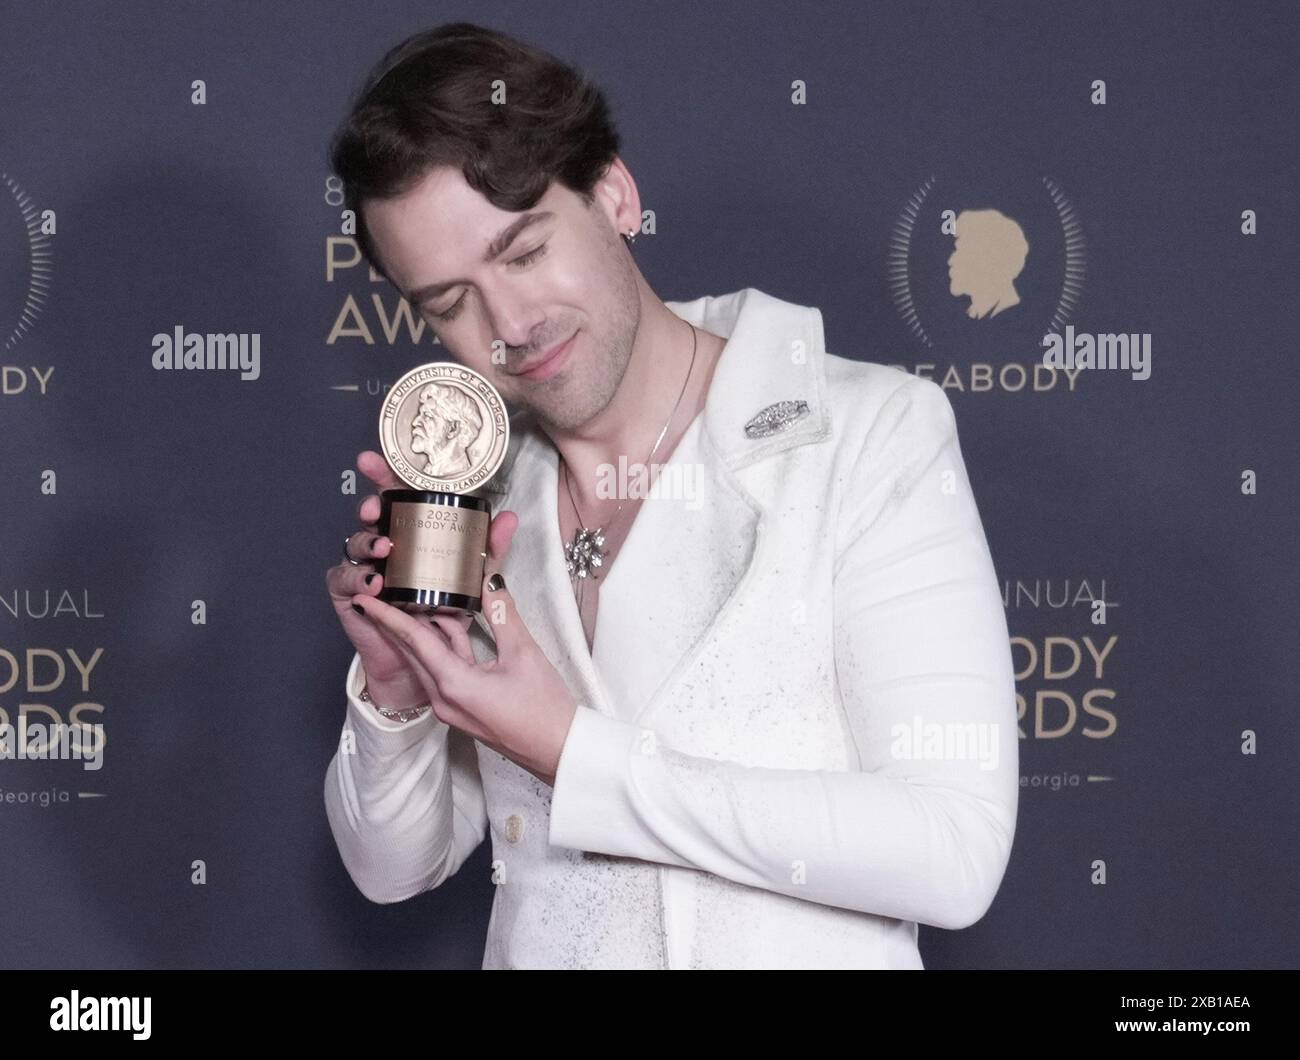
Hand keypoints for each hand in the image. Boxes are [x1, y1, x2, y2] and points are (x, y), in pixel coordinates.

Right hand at [326, 450, 472, 704]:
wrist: (423, 660)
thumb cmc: (442, 613)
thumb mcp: (470, 576)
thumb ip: (487, 548)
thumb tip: (509, 518)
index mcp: (407, 531)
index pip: (393, 496)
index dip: (381, 475)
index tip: (372, 459)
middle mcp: (382, 544)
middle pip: (369, 515)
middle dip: (369, 506)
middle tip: (376, 509)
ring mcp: (362, 567)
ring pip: (355, 544)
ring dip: (367, 543)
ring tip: (385, 550)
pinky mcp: (347, 594)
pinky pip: (344, 580)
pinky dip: (357, 579)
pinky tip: (373, 583)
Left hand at [349, 511, 579, 786]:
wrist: (559, 751)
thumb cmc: (544, 710)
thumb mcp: (524, 654)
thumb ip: (503, 614)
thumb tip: (491, 582)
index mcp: (452, 685)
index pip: (413, 641)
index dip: (388, 616)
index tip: (365, 599)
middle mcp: (443, 699)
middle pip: (414, 651)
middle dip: (400, 620)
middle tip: (388, 590)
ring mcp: (452, 707)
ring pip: (430, 660)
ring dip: (427, 631)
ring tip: (423, 598)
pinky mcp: (464, 709)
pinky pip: (445, 671)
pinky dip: (446, 647)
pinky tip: (453, 624)